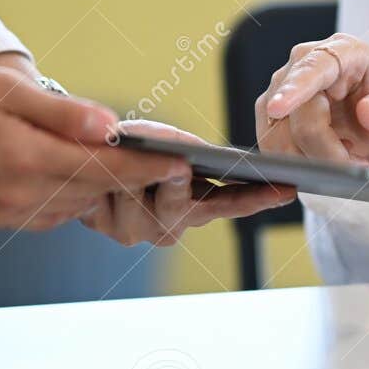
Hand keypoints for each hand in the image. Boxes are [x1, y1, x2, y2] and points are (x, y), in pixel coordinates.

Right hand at [0, 62, 188, 230]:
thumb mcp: (4, 88)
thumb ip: (62, 113)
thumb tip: (112, 127)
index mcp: (24, 161)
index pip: (105, 170)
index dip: (149, 166)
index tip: (184, 160)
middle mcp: (18, 197)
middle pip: (95, 190)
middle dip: (131, 176)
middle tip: (167, 158)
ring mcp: (6, 214)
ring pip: (75, 203)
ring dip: (99, 185)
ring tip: (127, 162)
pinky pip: (51, 211)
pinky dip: (68, 192)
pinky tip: (70, 170)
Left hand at [80, 120, 295, 245]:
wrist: (83, 149)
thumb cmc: (136, 143)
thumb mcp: (164, 139)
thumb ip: (182, 149)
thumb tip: (190, 161)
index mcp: (196, 205)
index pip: (231, 202)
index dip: (257, 198)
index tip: (285, 187)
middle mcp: (169, 224)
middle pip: (180, 209)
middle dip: (177, 187)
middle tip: (179, 167)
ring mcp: (134, 229)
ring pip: (136, 204)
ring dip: (127, 175)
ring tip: (120, 148)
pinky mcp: (100, 223)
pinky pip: (103, 201)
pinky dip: (101, 181)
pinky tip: (97, 171)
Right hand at [257, 34, 368, 168]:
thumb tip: (368, 111)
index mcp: (344, 52)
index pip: (314, 66)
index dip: (295, 88)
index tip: (278, 109)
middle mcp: (305, 62)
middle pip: (298, 115)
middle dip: (326, 150)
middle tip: (357, 165)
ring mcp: (282, 87)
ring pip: (280, 136)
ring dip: (312, 160)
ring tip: (346, 159)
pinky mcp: (269, 113)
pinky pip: (272, 146)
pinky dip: (298, 163)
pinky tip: (324, 160)